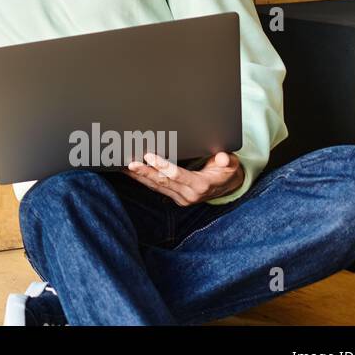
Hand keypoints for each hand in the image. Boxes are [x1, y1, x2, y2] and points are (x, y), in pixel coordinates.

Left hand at [124, 151, 242, 205]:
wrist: (227, 186)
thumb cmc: (227, 171)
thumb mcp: (232, 165)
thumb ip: (227, 161)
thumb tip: (223, 158)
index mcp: (201, 185)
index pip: (177, 175)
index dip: (163, 165)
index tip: (149, 156)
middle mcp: (189, 194)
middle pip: (162, 182)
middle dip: (145, 172)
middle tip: (129, 162)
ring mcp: (180, 198)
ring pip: (156, 186)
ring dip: (139, 176)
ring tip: (123, 166)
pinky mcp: (174, 196)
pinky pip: (156, 188)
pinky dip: (143, 179)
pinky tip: (131, 172)